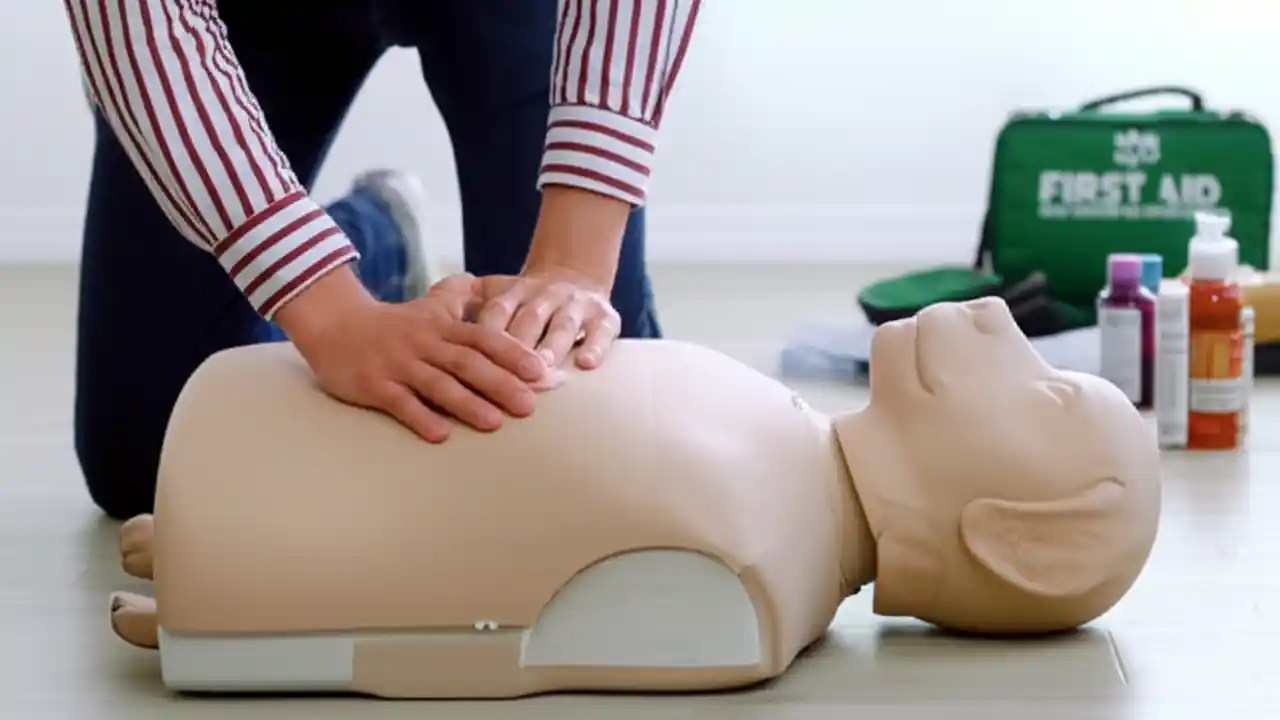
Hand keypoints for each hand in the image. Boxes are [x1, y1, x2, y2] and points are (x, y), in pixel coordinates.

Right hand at [275, 267, 546, 441]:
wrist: (333, 323)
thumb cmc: (390, 323)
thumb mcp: (428, 306)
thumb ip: (458, 298)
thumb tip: (484, 284)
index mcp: (442, 328)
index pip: (484, 339)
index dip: (513, 354)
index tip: (542, 372)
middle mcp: (425, 344)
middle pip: (468, 363)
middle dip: (501, 383)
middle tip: (530, 406)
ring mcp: (399, 364)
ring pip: (438, 384)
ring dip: (468, 403)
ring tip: (495, 423)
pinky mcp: (374, 384)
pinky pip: (400, 402)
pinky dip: (420, 417)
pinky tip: (440, 435)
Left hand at [474, 267, 621, 369]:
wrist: (578, 274)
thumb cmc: (528, 298)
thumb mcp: (500, 291)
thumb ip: (468, 298)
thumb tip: (427, 307)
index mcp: (518, 289)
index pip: (499, 310)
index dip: (487, 332)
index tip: (471, 357)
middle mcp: (547, 294)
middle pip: (531, 319)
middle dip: (519, 346)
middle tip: (507, 376)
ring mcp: (577, 305)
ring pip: (564, 325)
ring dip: (553, 347)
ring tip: (544, 371)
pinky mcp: (606, 317)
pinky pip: (602, 333)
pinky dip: (594, 347)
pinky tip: (585, 364)